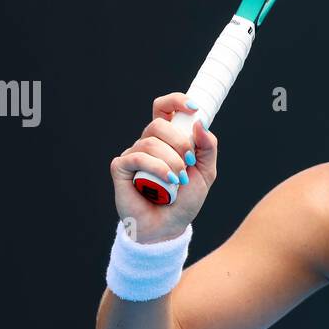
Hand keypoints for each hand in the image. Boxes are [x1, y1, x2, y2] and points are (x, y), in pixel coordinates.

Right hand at [110, 93, 218, 242]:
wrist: (169, 227)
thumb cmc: (185, 200)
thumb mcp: (206, 173)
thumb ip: (208, 147)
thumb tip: (199, 123)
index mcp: (167, 139)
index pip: (165, 108)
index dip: (176, 101)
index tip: (193, 108)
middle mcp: (148, 143)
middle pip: (159, 124)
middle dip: (180, 142)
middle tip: (189, 163)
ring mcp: (133, 154)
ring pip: (150, 142)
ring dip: (171, 161)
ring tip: (179, 181)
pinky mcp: (121, 168)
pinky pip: (137, 157)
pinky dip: (156, 168)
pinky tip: (167, 182)